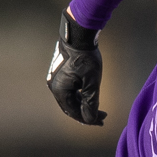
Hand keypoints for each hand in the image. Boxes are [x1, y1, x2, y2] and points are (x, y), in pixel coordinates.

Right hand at [46, 11, 106, 125]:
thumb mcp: (92, 82)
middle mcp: (54, 87)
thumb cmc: (86, 57)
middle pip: (71, 107)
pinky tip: (88, 96)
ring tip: (97, 108)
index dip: (88, 119)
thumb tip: (91, 120)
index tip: (101, 121)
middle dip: (86, 113)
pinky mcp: (59, 74)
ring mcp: (55, 80)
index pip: (74, 112)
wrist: (78, 35)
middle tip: (102, 117)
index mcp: (60, 91)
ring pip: (70, 99)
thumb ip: (91, 102)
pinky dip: (79, 96)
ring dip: (83, 104)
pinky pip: (68, 90)